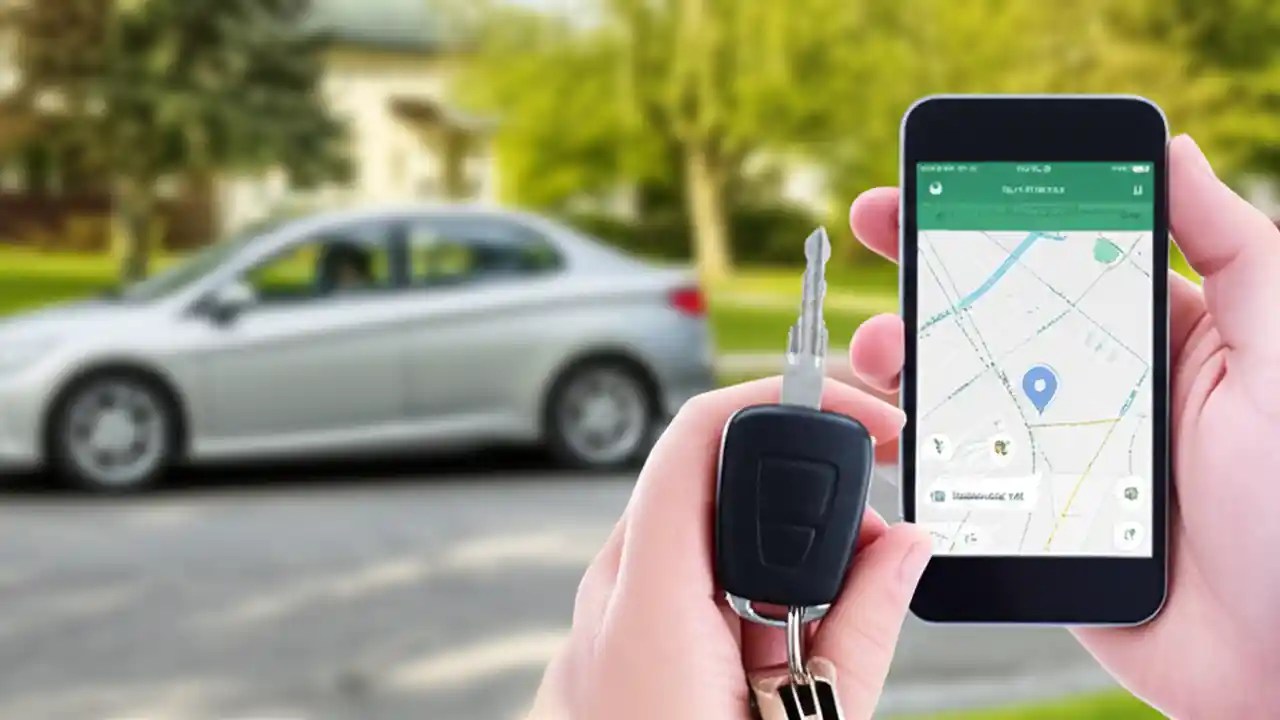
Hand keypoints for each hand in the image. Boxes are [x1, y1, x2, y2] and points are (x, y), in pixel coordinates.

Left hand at [529, 378, 931, 719]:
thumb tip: (908, 545)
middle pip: (704, 478)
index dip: (784, 400)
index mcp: (647, 606)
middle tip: (872, 529)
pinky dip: (739, 583)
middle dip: (799, 485)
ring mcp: (597, 622)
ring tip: (830, 612)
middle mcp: (607, 598)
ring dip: (773, 544)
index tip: (864, 419)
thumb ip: (864, 624)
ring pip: (694, 530)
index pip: (698, 437)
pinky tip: (777, 640)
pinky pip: (676, 576)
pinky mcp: (607, 645)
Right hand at [846, 135, 1279, 717]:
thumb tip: (1177, 150)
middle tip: (879, 230)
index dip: (999, 211)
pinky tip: (886, 429)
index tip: (938, 177)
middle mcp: (1101, 387)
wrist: (1277, 663)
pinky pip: (957, 473)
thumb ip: (1231, 251)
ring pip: (964, 389)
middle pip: (998, 313)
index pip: (1065, 254)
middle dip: (932, 268)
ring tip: (881, 347)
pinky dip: (910, 448)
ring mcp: (1058, 452)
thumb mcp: (1279, 358)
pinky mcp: (1028, 518)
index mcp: (1161, 338)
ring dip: (909, 356)